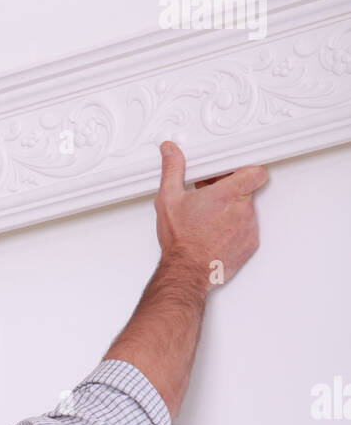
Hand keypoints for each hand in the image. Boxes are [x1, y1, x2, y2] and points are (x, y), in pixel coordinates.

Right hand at [155, 140, 268, 287]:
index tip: (232, 175)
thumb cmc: (181, 242)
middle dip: (230, 191)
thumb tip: (170, 151)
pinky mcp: (250, 245)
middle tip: (211, 198)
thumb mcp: (169, 199)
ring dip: (232, 211)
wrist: (186, 273)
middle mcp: (243, 210)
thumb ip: (172, 170)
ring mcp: (249, 228)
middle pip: (247, 191)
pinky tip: (216, 233)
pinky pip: (248, 230)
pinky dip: (235, 230)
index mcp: (228, 194)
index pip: (256, 172)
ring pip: (247, 211)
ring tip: (210, 219)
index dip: (245, 171)